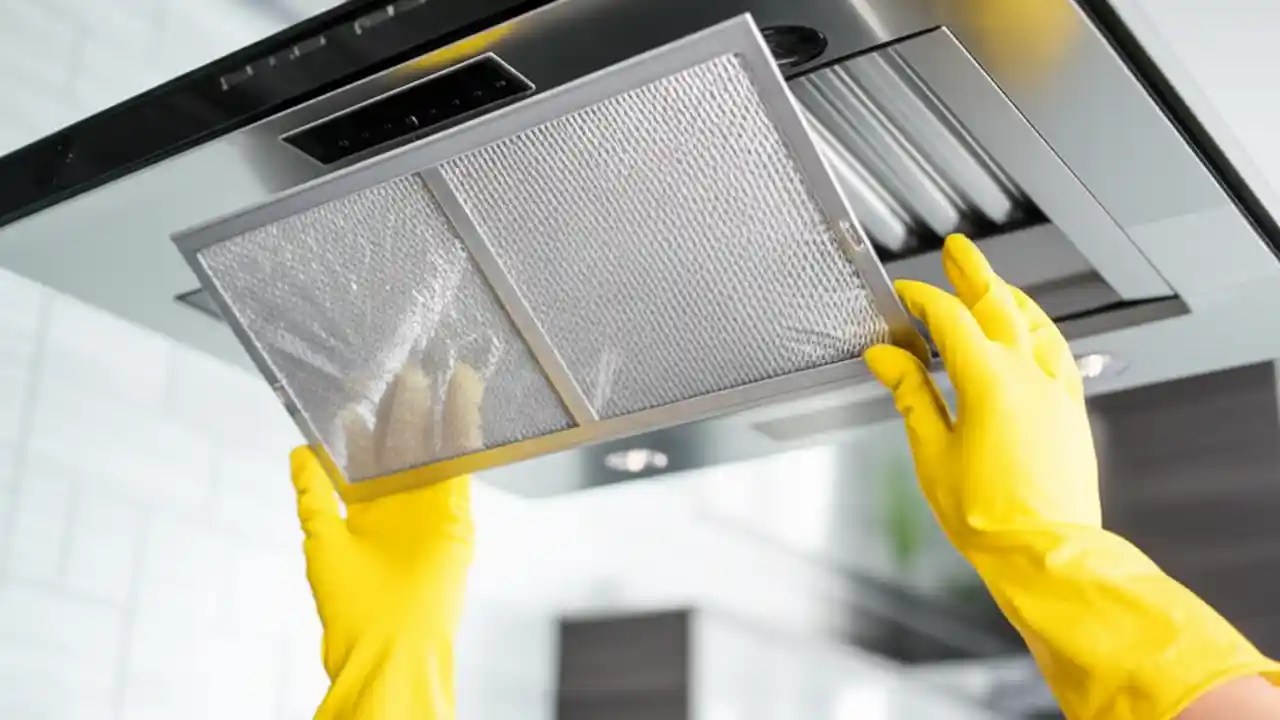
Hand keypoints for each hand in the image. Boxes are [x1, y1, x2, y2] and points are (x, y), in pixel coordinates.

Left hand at [291, 362, 482, 719]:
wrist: (388, 638)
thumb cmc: (349, 602)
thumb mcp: (321, 537)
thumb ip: (313, 492)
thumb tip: (299, 451)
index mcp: (367, 510)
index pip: (366, 454)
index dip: (362, 422)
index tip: (356, 389)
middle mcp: (401, 502)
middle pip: (403, 442)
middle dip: (401, 405)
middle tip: (400, 369)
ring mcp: (430, 504)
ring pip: (435, 444)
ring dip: (436, 407)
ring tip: (429, 371)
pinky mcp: (457, 508)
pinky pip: (462, 459)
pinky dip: (465, 425)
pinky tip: (463, 393)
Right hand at [866, 235, 1278, 719]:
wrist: (1047, 554)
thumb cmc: (989, 517)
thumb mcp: (932, 453)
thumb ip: (910, 395)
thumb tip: (886, 358)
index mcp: (988, 382)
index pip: (950, 319)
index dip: (923, 298)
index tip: (904, 293)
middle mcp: (1028, 375)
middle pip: (999, 303)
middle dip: (974, 272)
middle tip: (957, 250)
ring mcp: (1056, 389)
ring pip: (1035, 322)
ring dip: (1009, 295)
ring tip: (991, 283)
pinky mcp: (1071, 409)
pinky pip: (1057, 351)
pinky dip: (1038, 328)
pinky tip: (1031, 332)